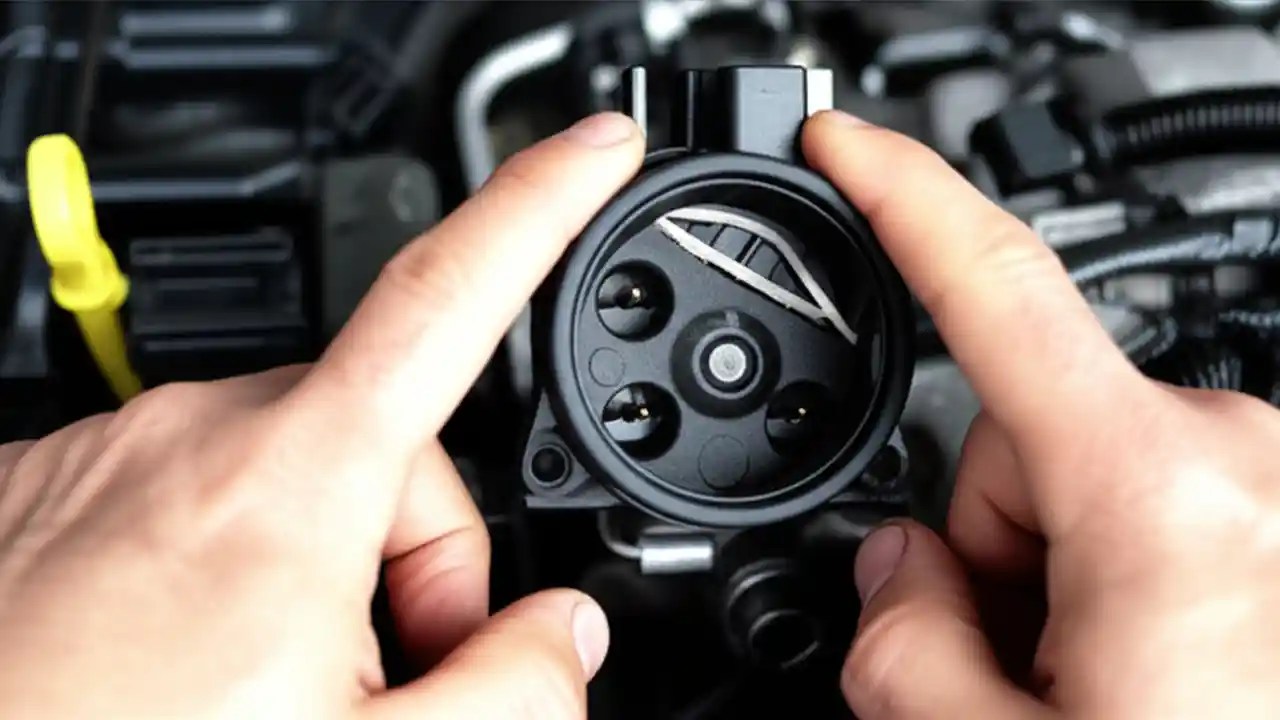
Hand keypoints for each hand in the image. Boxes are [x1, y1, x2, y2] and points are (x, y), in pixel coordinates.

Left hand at [0, 113, 643, 718]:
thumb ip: (513, 692)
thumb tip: (562, 634)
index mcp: (291, 486)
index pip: (452, 294)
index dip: (542, 204)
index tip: (592, 148)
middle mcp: (192, 439)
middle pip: (384, 442)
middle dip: (419, 556)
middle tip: (391, 672)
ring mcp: (107, 458)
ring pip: (286, 470)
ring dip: (317, 567)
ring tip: (272, 687)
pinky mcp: (43, 491)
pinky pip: (185, 487)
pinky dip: (218, 561)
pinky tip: (185, 663)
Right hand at [805, 111, 1279, 718]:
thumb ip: (902, 645)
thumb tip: (894, 578)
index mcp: (1155, 497)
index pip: (990, 288)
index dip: (899, 198)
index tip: (846, 144)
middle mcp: (1239, 467)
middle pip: (1020, 444)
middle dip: (990, 550)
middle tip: (1020, 674)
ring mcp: (1277, 496)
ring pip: (1089, 488)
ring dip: (1060, 583)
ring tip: (1099, 695)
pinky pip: (1163, 515)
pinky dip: (1126, 590)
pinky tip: (1151, 682)